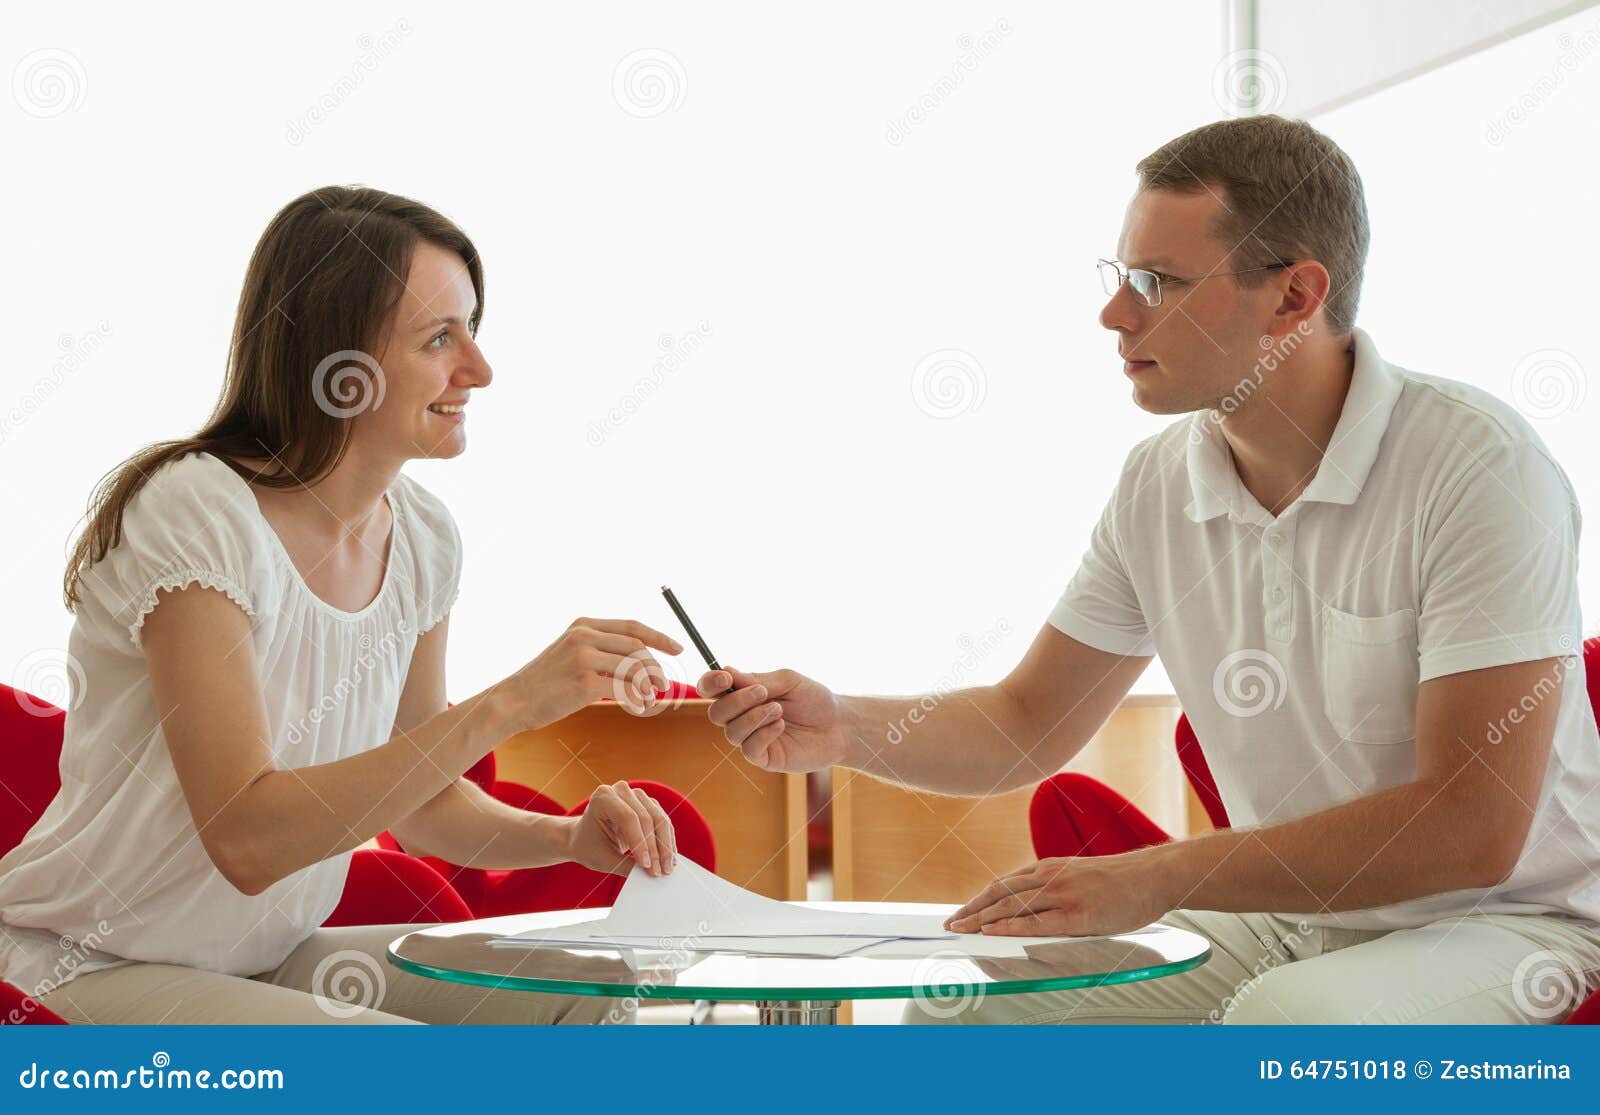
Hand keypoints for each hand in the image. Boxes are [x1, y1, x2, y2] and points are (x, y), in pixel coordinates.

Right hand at [505, 618, 682, 729]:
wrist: (513, 701)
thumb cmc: (545, 683)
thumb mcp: (570, 653)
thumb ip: (600, 650)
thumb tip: (641, 662)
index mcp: (583, 625)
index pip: (632, 626)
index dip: (659, 637)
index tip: (677, 649)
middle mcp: (584, 636)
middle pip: (637, 647)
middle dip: (656, 667)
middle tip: (664, 685)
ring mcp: (584, 658)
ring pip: (633, 668)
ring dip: (649, 686)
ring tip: (650, 700)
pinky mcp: (584, 683)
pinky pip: (624, 689)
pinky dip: (637, 699)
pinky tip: (637, 707)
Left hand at [563, 781, 677, 876]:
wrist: (585, 837)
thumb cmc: (589, 846)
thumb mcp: (603, 859)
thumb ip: (625, 866)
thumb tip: (648, 875)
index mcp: (603, 797)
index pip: (627, 818)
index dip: (640, 842)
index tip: (646, 865)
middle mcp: (621, 790)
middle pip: (646, 818)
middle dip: (655, 848)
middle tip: (659, 871)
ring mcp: (637, 795)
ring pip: (659, 819)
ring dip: (665, 846)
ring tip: (667, 868)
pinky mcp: (649, 803)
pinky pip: (663, 822)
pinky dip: (667, 841)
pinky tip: (669, 858)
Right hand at [698, 667, 844, 772]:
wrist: (840, 725)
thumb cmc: (814, 700)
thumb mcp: (788, 680)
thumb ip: (758, 678)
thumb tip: (727, 671)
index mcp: (744, 694)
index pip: (712, 690)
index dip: (710, 683)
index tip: (725, 678)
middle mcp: (743, 717)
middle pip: (716, 713)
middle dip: (736, 701)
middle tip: (762, 692)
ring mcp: (752, 739)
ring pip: (731, 732)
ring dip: (753, 718)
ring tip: (778, 710)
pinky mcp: (765, 757)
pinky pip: (749, 749)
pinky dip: (763, 734)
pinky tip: (781, 726)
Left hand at [943, 852, 1176, 936]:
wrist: (1152, 876)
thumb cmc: (1119, 881)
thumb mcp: (1077, 876)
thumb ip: (1053, 888)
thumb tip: (1030, 907)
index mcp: (1048, 868)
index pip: (1003, 885)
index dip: (979, 900)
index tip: (961, 912)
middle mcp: (1049, 877)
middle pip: (999, 894)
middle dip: (971, 910)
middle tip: (950, 924)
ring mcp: (1062, 894)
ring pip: (1011, 906)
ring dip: (981, 918)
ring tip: (961, 929)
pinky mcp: (1077, 913)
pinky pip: (1036, 922)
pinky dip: (1010, 926)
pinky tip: (992, 932)